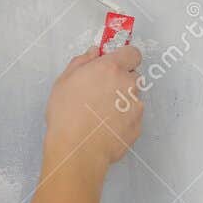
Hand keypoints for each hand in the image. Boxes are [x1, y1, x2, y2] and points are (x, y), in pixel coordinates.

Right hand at [43, 46, 143, 171]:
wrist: (78, 149)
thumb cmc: (68, 115)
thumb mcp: (65, 80)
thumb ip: (82, 61)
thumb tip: (93, 53)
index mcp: (111, 68)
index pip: (132, 53)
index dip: (124, 57)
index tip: (115, 62)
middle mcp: (128, 84)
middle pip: (133, 76)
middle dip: (121, 80)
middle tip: (101, 91)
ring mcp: (136, 106)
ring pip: (133, 98)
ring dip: (122, 101)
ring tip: (100, 113)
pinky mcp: (138, 126)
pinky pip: (133, 117)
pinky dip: (123, 119)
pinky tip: (105, 126)